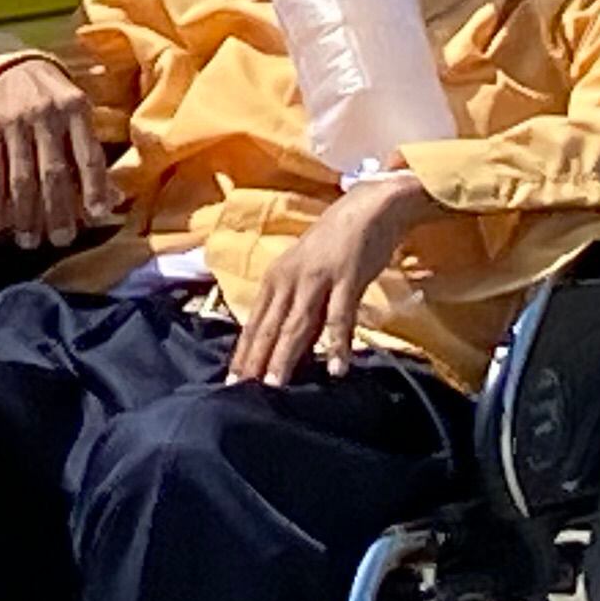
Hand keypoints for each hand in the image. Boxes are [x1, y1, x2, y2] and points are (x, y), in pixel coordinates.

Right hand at [0, 55, 122, 249]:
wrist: (11, 64)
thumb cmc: (53, 94)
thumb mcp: (79, 110)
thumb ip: (92, 151)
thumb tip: (115, 197)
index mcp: (75, 108)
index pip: (87, 156)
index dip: (93, 188)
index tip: (96, 216)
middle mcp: (46, 114)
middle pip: (53, 173)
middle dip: (58, 211)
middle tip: (62, 238)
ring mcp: (14, 122)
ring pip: (21, 178)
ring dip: (25, 214)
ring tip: (29, 239)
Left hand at [227, 173, 424, 385]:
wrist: (368, 208)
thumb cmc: (334, 243)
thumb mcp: (305, 272)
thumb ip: (297, 307)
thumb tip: (287, 348)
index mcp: (276, 277)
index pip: (255, 322)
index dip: (244, 353)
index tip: (231, 383)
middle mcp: (290, 278)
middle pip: (270, 326)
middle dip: (256, 361)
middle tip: (244, 392)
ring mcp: (318, 278)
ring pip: (298, 324)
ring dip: (285, 356)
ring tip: (276, 386)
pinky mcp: (347, 278)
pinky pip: (341, 317)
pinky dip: (338, 343)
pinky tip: (337, 368)